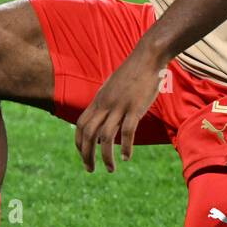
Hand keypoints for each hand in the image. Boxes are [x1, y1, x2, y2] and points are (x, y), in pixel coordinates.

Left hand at [75, 46, 167, 172]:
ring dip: (105, 156)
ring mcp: (120, 106)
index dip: (79, 143)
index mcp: (98, 100)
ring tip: (110, 169)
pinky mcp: (135, 107)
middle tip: (90, 170)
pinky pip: (128, 131)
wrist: (147, 56)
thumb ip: (106, 102)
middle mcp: (105, 104)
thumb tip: (103, 117)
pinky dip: (126, 146)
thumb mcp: (113, 87)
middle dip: (86, 155)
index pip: (80, 125)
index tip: (83, 156)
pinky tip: (126, 157)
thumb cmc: (132, 72)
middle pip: (88, 134)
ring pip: (106, 136)